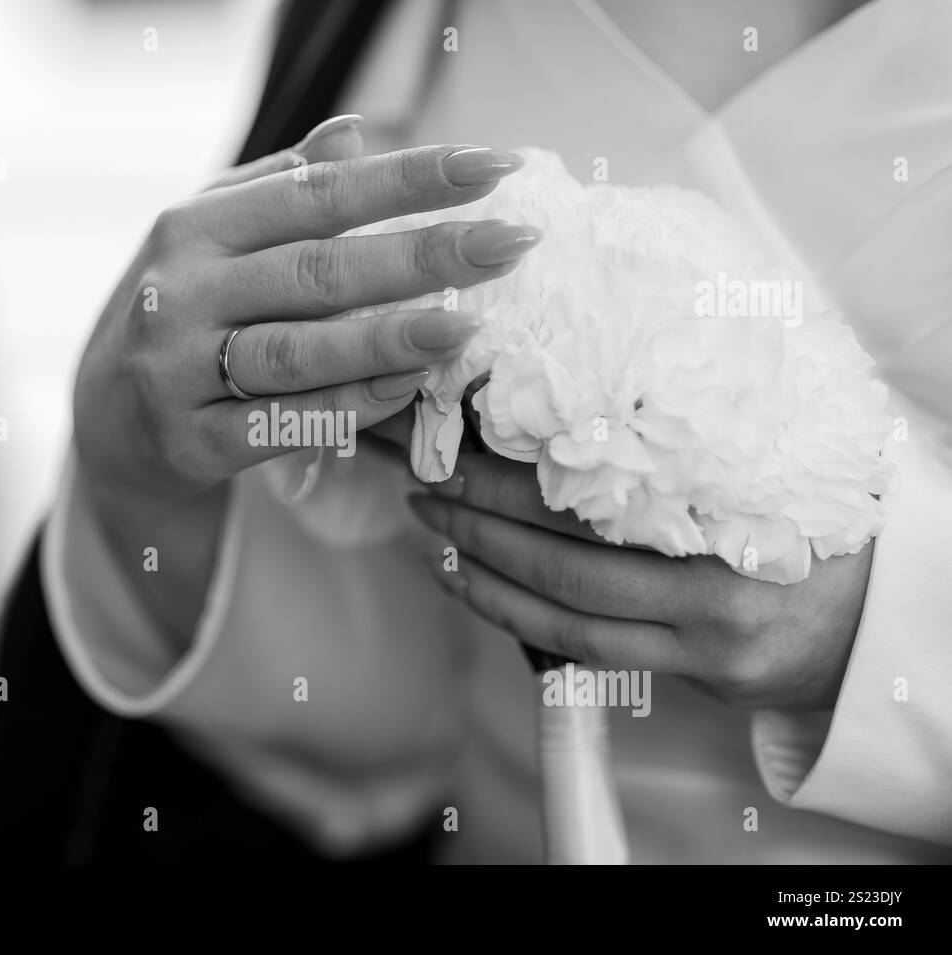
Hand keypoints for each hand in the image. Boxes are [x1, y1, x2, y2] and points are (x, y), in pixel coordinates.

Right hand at [68, 116, 540, 640]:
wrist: (105, 421)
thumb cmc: (179, 313)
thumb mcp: (210, 238)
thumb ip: (277, 188)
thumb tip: (355, 133)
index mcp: (192, 227)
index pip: (315, 194)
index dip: (406, 180)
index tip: (492, 168)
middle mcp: (180, 293)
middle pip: (316, 271)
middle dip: (420, 255)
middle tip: (508, 244)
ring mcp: (179, 371)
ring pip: (297, 351)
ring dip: (387, 338)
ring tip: (466, 324)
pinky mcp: (191, 443)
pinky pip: (282, 424)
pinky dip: (347, 405)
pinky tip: (408, 387)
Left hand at [407, 453, 873, 709]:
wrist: (876, 621)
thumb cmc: (810, 529)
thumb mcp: (760, 475)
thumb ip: (681, 454)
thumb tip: (568, 412)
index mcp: (732, 518)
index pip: (600, 497)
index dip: (521, 479)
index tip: (462, 449)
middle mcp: (715, 591)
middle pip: (570, 559)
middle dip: (486, 522)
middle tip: (430, 488)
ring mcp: (703, 647)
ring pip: (567, 615)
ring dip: (488, 575)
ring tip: (438, 537)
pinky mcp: (693, 679)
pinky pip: (587, 652)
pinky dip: (520, 618)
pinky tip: (478, 587)